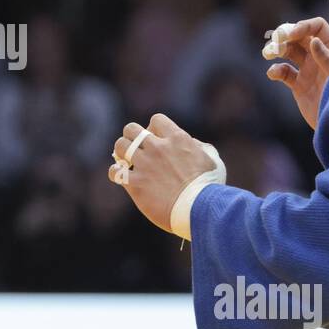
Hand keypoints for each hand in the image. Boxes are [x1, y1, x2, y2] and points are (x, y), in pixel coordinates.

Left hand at [107, 113, 217, 234]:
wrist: (200, 209)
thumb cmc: (210, 187)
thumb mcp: (212, 161)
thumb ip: (200, 148)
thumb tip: (193, 144)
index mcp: (177, 139)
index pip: (156, 120)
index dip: (153, 128)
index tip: (156, 140)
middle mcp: (158, 147)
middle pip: (131, 128)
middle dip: (131, 137)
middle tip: (136, 150)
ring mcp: (145, 164)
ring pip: (120, 146)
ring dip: (121, 153)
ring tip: (126, 162)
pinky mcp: (136, 183)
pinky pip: (115, 172)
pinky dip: (115, 173)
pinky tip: (122, 178)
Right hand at [264, 17, 328, 129]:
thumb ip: (327, 59)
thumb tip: (313, 41)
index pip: (317, 27)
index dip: (303, 26)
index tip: (290, 35)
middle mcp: (319, 56)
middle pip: (299, 36)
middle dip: (285, 35)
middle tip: (274, 41)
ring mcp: (308, 70)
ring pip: (288, 52)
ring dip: (276, 50)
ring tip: (268, 54)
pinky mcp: (298, 85)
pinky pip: (283, 72)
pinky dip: (275, 70)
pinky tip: (273, 74)